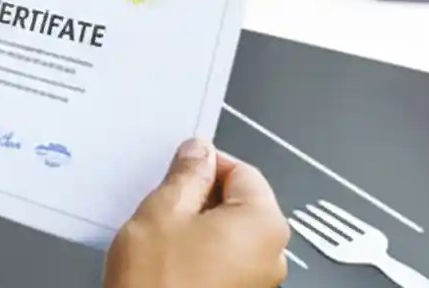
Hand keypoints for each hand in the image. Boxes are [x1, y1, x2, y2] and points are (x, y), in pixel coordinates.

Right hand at [104, 140, 289, 287]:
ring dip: (199, 229)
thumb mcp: (163, 211)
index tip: (180, 166)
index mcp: (263, 224)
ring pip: (231, 236)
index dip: (206, 163)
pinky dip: (201, 256)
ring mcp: (258, 284)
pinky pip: (225, 264)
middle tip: (164, 204)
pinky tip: (170, 262)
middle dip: (202, 198)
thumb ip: (187, 174)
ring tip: (162, 237)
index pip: (242, 170)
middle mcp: (272, 255)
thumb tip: (198, 153)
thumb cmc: (157, 285)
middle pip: (240, 205)